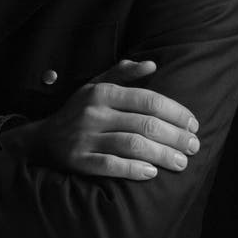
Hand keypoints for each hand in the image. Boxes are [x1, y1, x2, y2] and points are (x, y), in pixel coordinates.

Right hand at [0, 59, 199, 180]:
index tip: (193, 124)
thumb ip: (123, 74)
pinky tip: (151, 173)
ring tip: (181, 163)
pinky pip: (111, 165)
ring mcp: (85, 137)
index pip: (148, 99)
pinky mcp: (79, 160)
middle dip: (175, 136)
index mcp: (102, 92)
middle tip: (194, 146)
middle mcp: (94, 113)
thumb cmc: (78, 111)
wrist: (43, 139)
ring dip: (162, 155)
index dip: (175, 112)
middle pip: (145, 124)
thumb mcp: (95, 86)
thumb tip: (152, 64)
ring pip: (133, 145)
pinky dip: (134, 170)